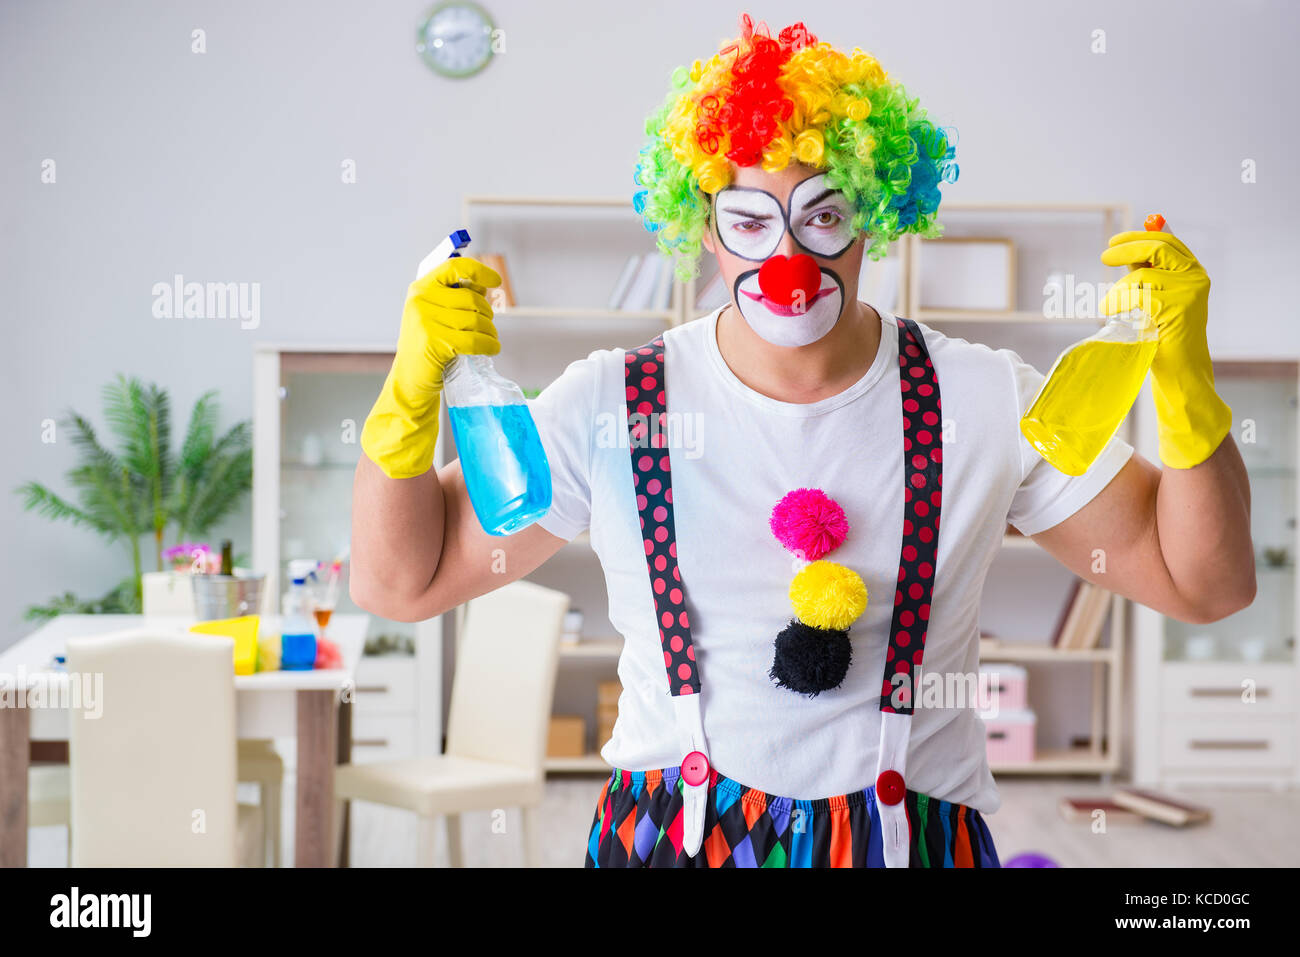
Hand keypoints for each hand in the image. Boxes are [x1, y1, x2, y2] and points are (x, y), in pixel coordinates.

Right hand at [361, 256, 501, 478]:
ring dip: (490, 332)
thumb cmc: (427, 346)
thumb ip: (454, 297)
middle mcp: (421, 300)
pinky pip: (475, 340)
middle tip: (488, 327)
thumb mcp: (434, 315)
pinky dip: (489, 345)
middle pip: (472, 298)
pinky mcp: (435, 342)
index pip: (454, 267)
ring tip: (490, 340)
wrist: (409, 380)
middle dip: (487, 314)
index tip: (495, 281)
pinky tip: (491, 348)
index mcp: (421, 288)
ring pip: (476, 320)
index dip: (479, 271)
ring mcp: (426, 321)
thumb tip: (484, 285)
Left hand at [1099, 229, 1230, 468]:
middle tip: (1103, 257)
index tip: (1114, 241)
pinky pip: (1138, 296)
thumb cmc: (1164, 336)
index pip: (1167, 241)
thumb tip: (1122, 251)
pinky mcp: (1177, 309)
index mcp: (1193, 271)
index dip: (1139, 236)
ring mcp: (1190, 293)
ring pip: (1142, 277)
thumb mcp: (1155, 298)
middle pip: (1157, 248)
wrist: (1181, 371)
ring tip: (1106, 307)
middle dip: (1126, 249)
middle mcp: (1196, 278)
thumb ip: (1144, 274)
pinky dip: (1118, 302)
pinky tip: (1109, 312)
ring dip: (1117, 291)